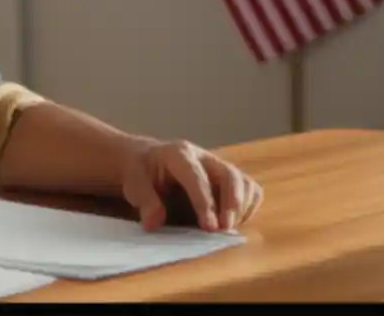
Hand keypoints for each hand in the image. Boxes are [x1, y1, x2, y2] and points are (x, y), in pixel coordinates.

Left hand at [120, 138, 262, 232]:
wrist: (146, 161)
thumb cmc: (140, 171)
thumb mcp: (133, 182)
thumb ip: (144, 201)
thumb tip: (154, 223)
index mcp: (178, 154)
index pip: (196, 177)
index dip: (204, 202)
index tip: (209, 227)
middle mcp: (203, 157)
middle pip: (228, 175)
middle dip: (231, 203)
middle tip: (224, 229)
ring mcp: (218, 167)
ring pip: (243, 182)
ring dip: (241, 207)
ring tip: (228, 228)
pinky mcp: (227, 179)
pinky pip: (250, 190)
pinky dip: (247, 207)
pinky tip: (232, 222)